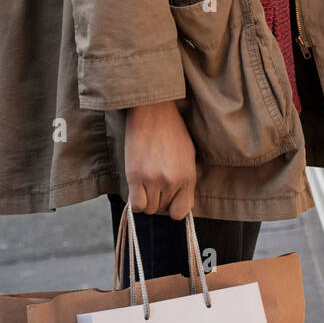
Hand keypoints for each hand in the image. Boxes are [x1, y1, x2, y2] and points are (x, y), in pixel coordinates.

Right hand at [124, 100, 196, 218]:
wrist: (154, 110)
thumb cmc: (172, 130)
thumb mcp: (188, 155)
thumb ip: (185, 179)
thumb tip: (178, 198)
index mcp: (188, 177)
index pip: (182, 211)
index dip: (174, 207)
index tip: (169, 198)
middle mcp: (172, 181)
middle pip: (163, 209)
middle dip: (159, 200)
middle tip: (155, 184)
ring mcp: (153, 180)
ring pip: (149, 209)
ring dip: (146, 199)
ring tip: (146, 183)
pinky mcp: (135, 176)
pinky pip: (136, 206)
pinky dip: (135, 200)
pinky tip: (137, 187)